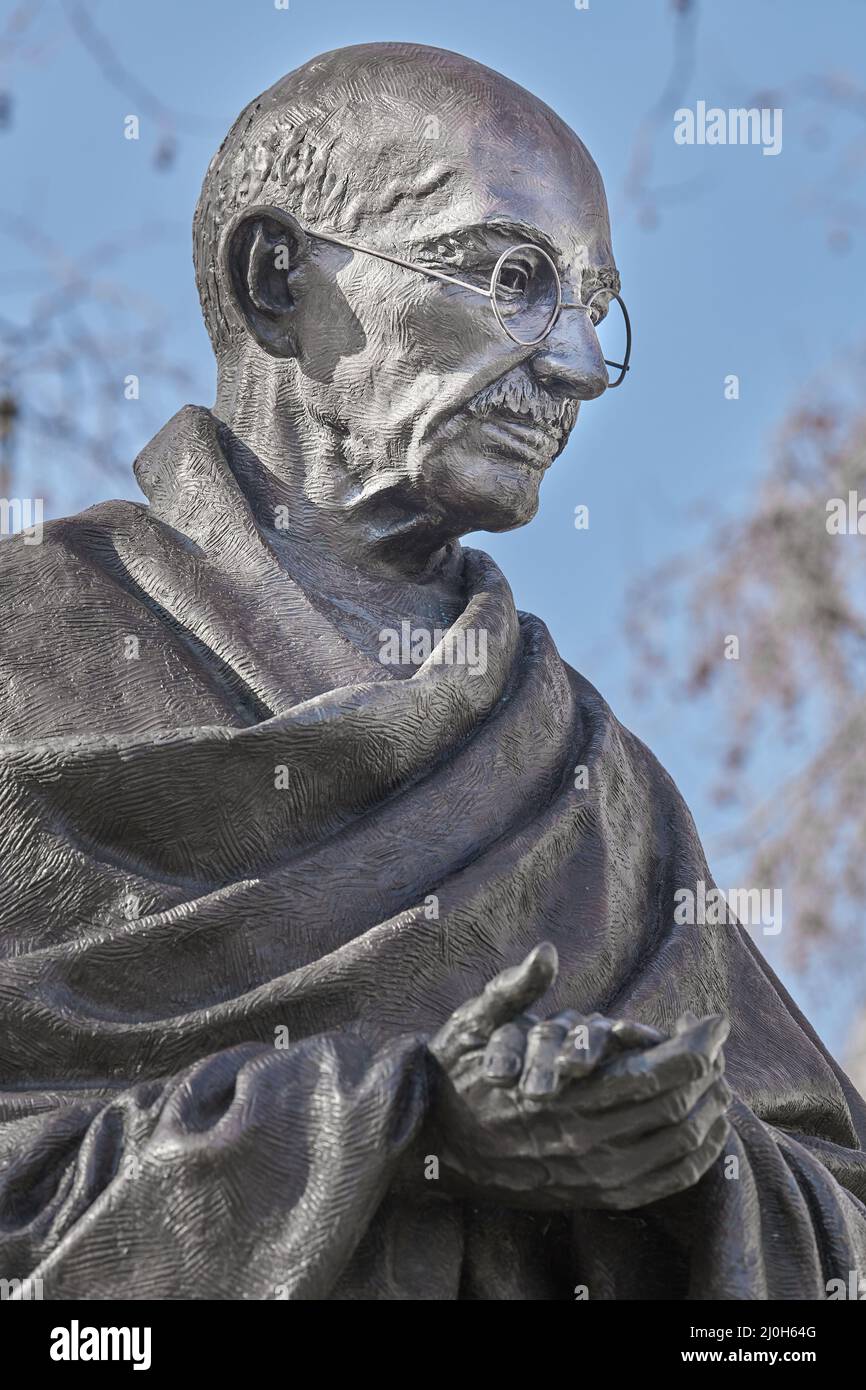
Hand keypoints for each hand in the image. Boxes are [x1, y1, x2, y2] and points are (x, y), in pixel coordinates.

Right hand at [427, 945, 731, 1210]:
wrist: (430, 1149)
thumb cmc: (452, 1077)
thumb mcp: (471, 1024)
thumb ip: (513, 989)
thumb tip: (546, 953)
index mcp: (563, 1097)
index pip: (655, 1074)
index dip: (695, 1046)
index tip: (714, 1020)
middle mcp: (585, 1142)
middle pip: (676, 1108)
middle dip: (709, 1071)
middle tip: (717, 1042)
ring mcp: (593, 1176)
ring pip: (679, 1146)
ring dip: (710, 1111)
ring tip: (719, 1078)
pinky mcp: (596, 1196)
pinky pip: (666, 1183)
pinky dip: (697, 1156)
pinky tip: (707, 1130)